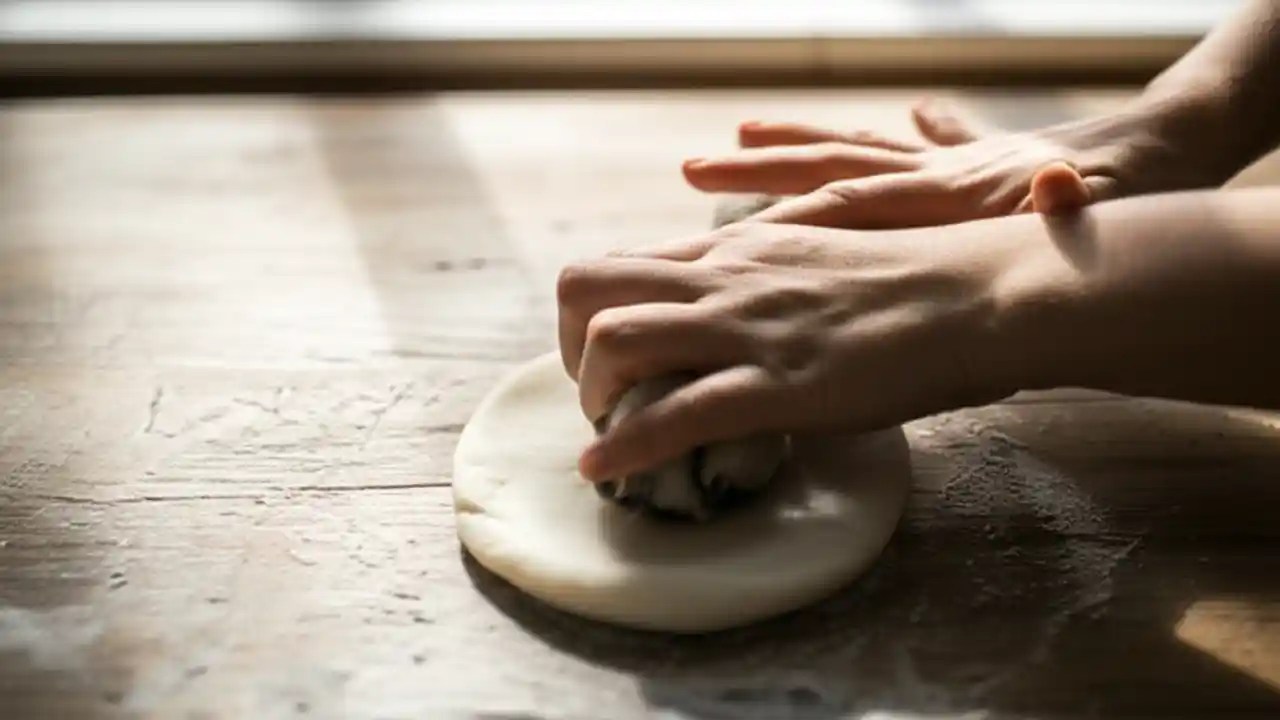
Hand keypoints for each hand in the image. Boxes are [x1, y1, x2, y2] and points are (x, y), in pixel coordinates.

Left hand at [556, 220, 1021, 481]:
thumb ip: (757, 278)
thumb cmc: (908, 283)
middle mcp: (721, 280)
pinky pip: (673, 414)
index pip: (617, 266)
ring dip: (592, 393)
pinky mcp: (776, 384)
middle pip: (585, 287)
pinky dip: (624, 446)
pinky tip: (601, 468)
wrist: (977, 295)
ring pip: (614, 340)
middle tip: (603, 396)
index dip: (591, 318)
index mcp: (729, 251)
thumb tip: (725, 309)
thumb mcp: (812, 261)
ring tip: (611, 430)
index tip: (612, 365)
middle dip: (569, 349)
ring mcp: (745, 329)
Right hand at [680, 98, 1193, 228]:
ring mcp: (947, 165)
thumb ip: (1064, 201)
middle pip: (831, 167)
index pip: (851, 201)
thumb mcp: (1095, 205)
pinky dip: (895, 136)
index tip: (722, 234)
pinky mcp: (970, 162)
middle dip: (760, 173)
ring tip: (733, 141)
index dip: (788, 215)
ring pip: (852, 153)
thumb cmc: (1125, 190)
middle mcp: (933, 173)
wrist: (1161, 148)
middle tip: (691, 170)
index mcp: (948, 190)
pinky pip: (915, 150)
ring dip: (793, 149)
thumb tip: (1057, 190)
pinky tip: (884, 120)